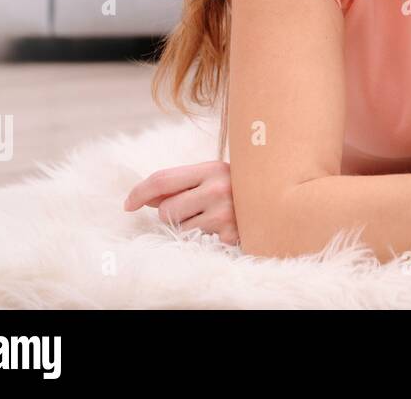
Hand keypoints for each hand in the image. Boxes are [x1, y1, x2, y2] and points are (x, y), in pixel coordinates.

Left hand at [123, 160, 238, 245]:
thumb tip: (147, 197)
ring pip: (178, 229)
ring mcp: (225, 215)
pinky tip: (219, 231)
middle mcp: (218, 188)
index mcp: (213, 168)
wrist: (282, 202)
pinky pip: (194, 242)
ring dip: (187, 228)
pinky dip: (201, 239)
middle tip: (194, 211)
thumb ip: (183, 183)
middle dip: (171, 214)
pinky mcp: (229, 237)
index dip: (139, 192)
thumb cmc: (242, 190)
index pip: (163, 179)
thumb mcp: (216, 177)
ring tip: (211, 220)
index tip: (128, 204)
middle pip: (166, 210)